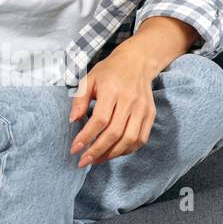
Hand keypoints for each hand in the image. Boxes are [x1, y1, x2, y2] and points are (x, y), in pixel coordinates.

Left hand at [68, 44, 158, 166]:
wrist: (137, 62)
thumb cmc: (109, 71)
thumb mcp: (89, 79)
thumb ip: (80, 99)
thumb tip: (72, 120)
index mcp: (112, 90)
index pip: (99, 120)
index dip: (86, 137)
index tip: (74, 149)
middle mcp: (129, 101)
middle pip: (114, 133)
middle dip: (97, 151)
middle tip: (83, 161)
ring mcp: (142, 109)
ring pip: (129, 139)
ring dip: (112, 154)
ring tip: (96, 159)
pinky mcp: (150, 115)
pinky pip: (141, 139)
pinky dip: (127, 150)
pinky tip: (114, 152)